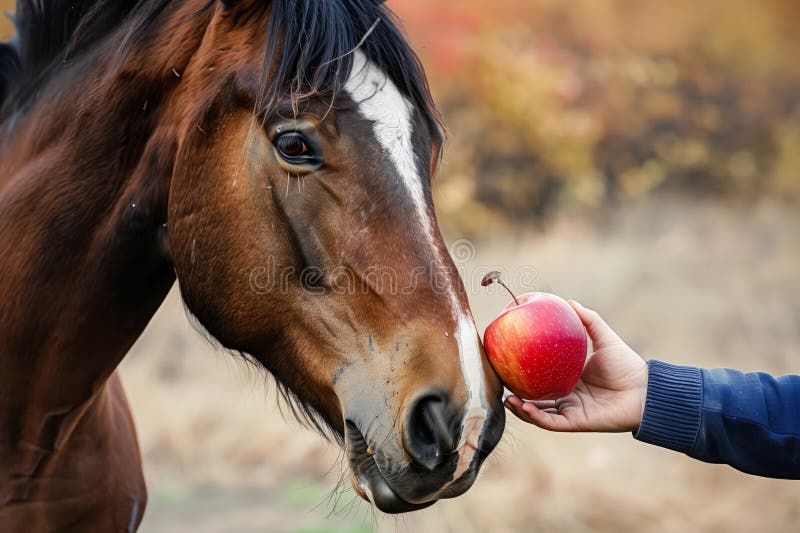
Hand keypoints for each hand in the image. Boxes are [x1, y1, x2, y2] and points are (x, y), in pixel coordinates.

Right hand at [504, 300, 647, 431]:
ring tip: (507, 399)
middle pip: (535, 398)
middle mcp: (567, 396)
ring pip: (539, 413)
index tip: (509, 361)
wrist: (644, 391)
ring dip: (521, 409)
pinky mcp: (575, 422)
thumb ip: (589, 320)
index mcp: (570, 379)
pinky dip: (535, 416)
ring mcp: (570, 411)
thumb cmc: (627, 365)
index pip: (542, 378)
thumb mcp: (605, 338)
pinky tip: (524, 407)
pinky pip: (550, 421)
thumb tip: (569, 301)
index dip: (524, 374)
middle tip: (501, 382)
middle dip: (517, 395)